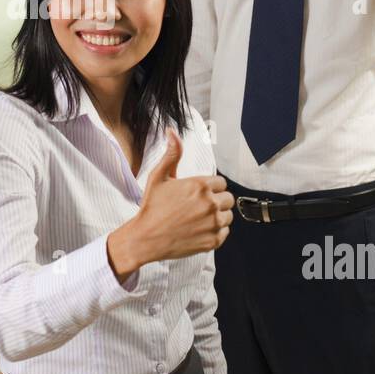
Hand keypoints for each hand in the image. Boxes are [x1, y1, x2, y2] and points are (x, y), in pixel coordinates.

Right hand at [107, 128, 233, 281]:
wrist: (146, 238)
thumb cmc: (151, 207)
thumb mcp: (158, 177)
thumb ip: (172, 154)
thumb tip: (172, 132)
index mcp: (200, 186)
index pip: (221, 183)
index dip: (211, 187)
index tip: (199, 193)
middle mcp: (210, 204)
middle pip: (228, 198)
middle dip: (216, 200)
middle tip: (199, 206)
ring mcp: (213, 223)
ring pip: (228, 216)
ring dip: (217, 216)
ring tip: (198, 218)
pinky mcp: (213, 240)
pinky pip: (225, 232)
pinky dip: (215, 231)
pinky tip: (199, 229)